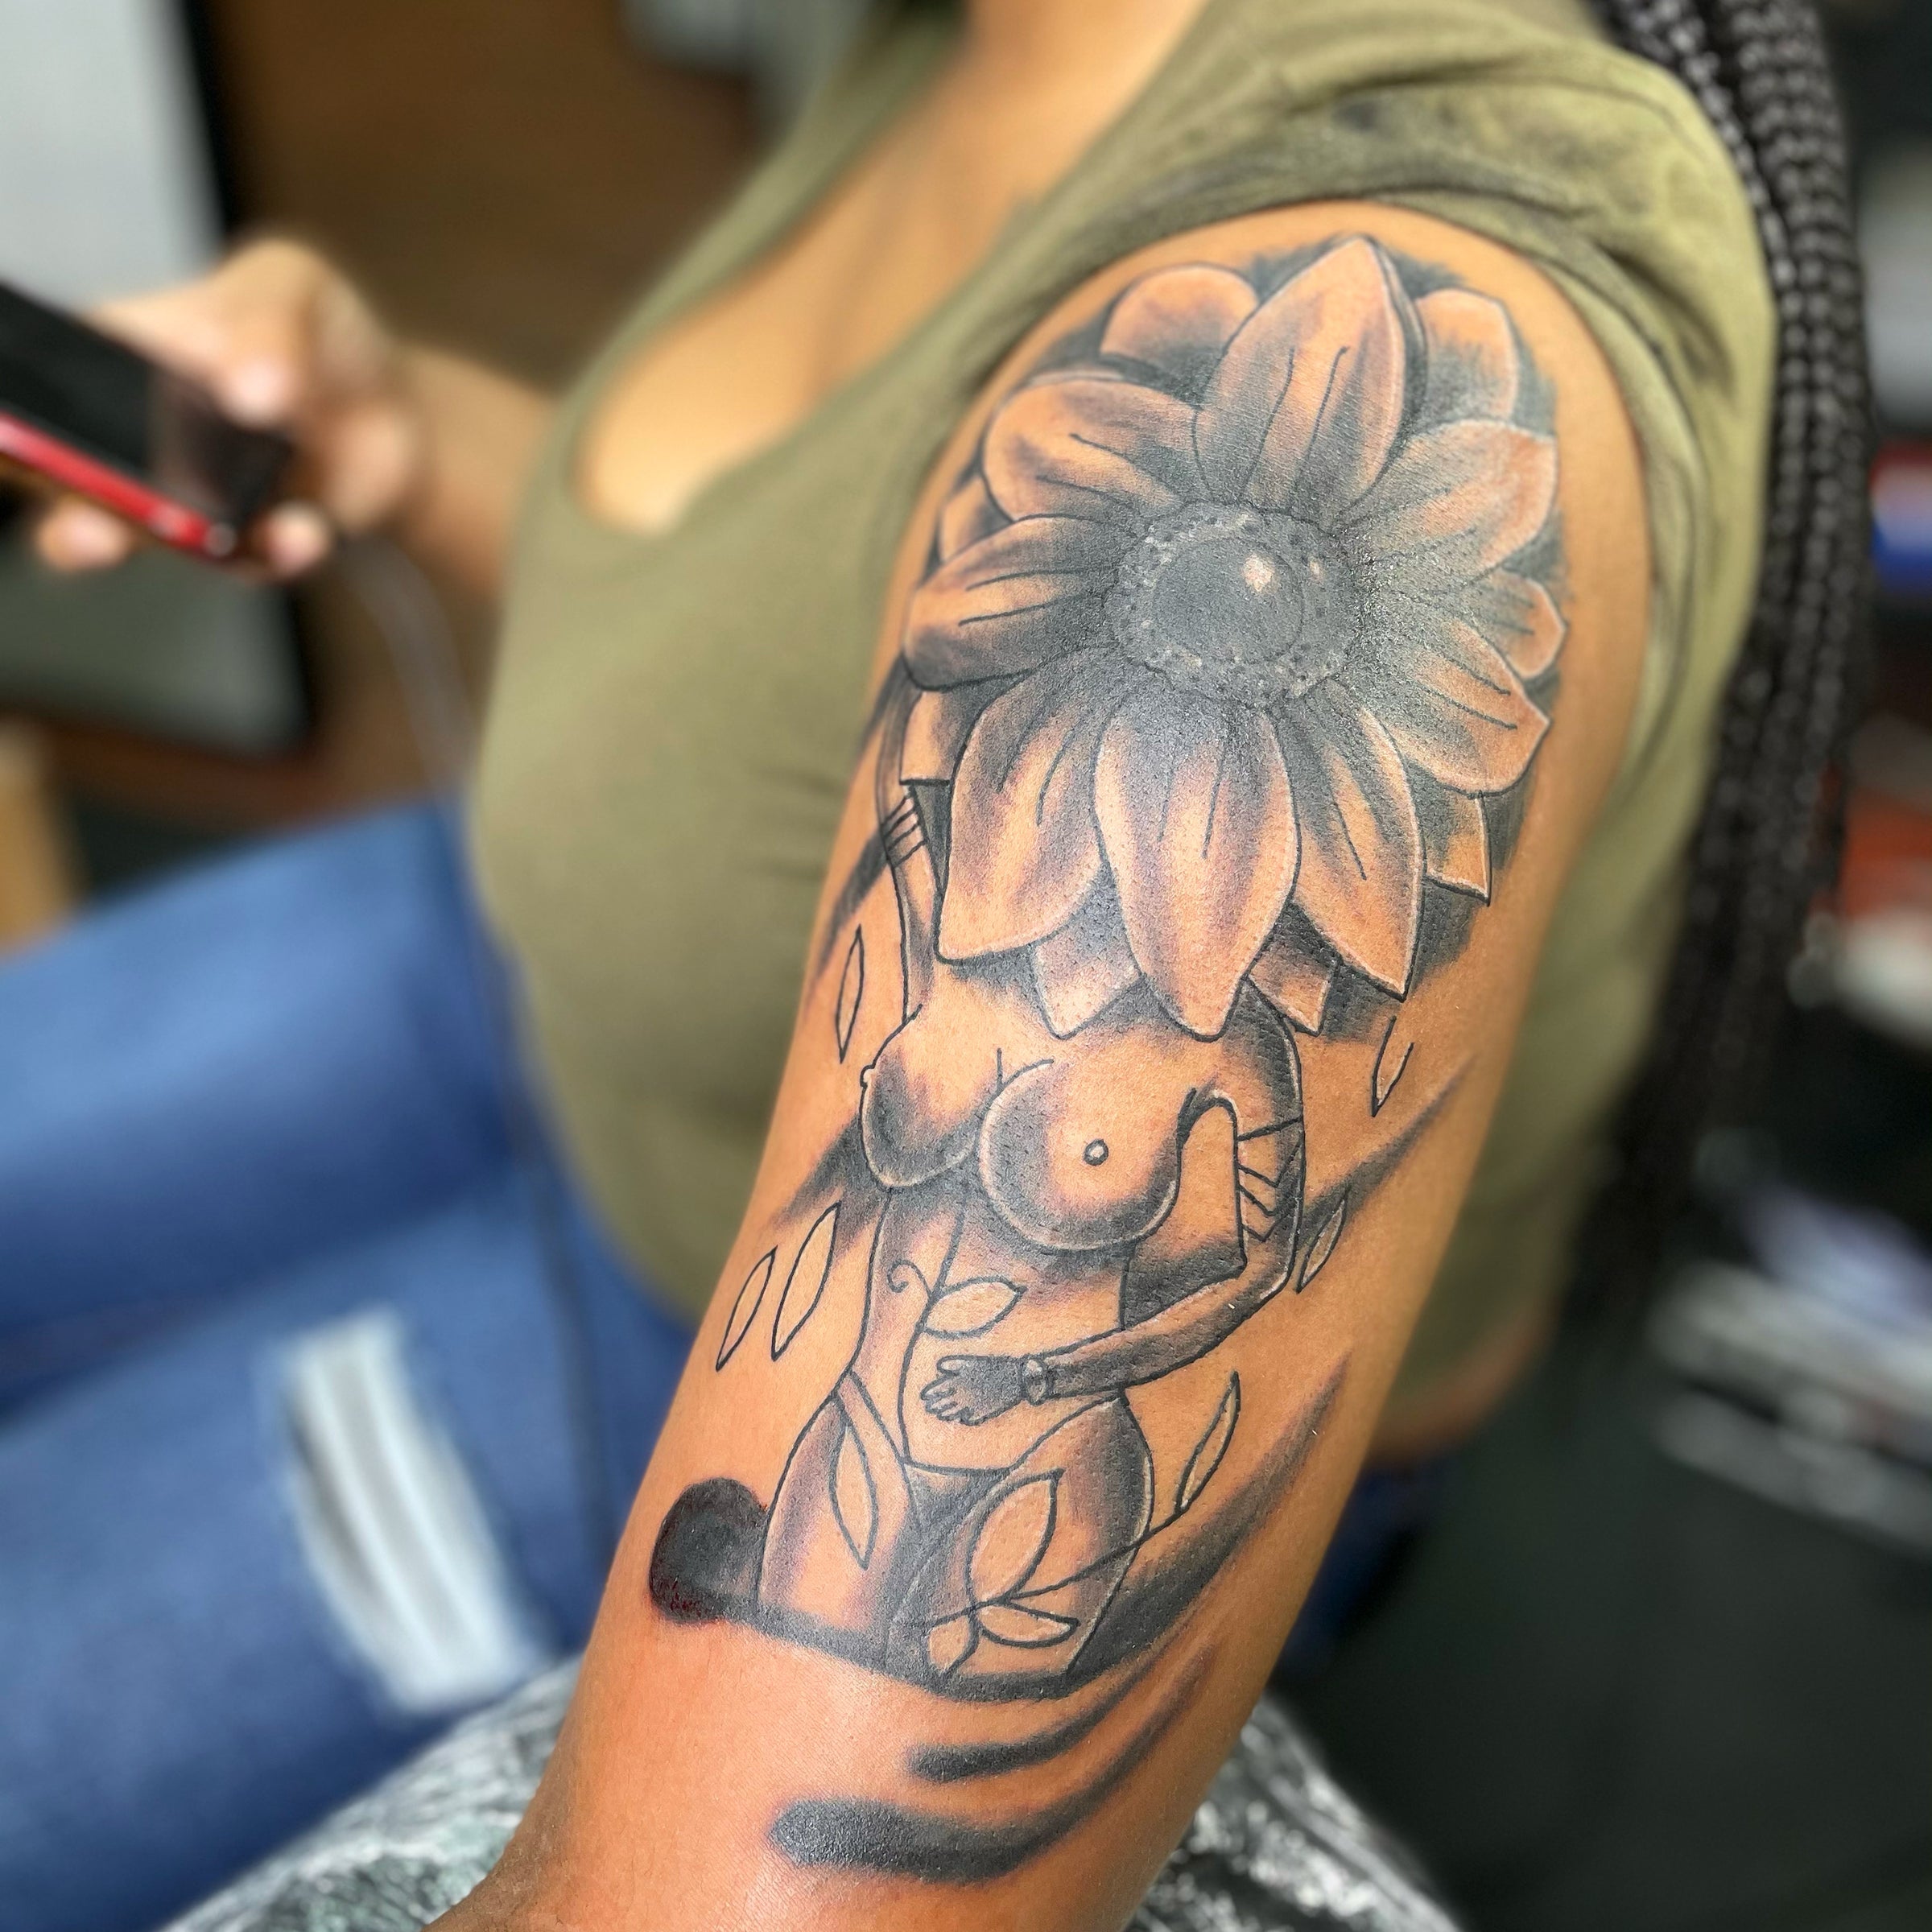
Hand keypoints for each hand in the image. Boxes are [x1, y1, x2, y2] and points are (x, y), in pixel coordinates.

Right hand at [35, 238, 423, 578]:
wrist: (398, 412)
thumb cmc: (318, 334)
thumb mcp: (295, 288)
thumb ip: (266, 320)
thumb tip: (250, 388)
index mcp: (110, 355)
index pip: (33, 379)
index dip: (13, 413)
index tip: (10, 435)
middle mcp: (128, 438)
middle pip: (63, 475)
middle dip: (66, 502)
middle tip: (85, 522)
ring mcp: (180, 500)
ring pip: (142, 538)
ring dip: (156, 543)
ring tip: (185, 536)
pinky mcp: (245, 547)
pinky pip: (249, 561)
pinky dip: (277, 551)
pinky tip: (306, 532)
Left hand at [921, 1353, 1024, 1424]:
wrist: (1015, 1378)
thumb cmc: (993, 1366)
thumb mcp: (971, 1361)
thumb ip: (953, 1364)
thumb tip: (938, 1367)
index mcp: (959, 1380)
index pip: (938, 1390)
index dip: (930, 1394)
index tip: (924, 1397)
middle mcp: (963, 1394)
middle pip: (943, 1403)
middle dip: (934, 1406)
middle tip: (928, 1408)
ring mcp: (972, 1406)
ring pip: (953, 1413)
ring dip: (944, 1414)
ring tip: (939, 1415)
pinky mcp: (981, 1413)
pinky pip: (966, 1419)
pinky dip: (961, 1419)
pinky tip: (958, 1419)